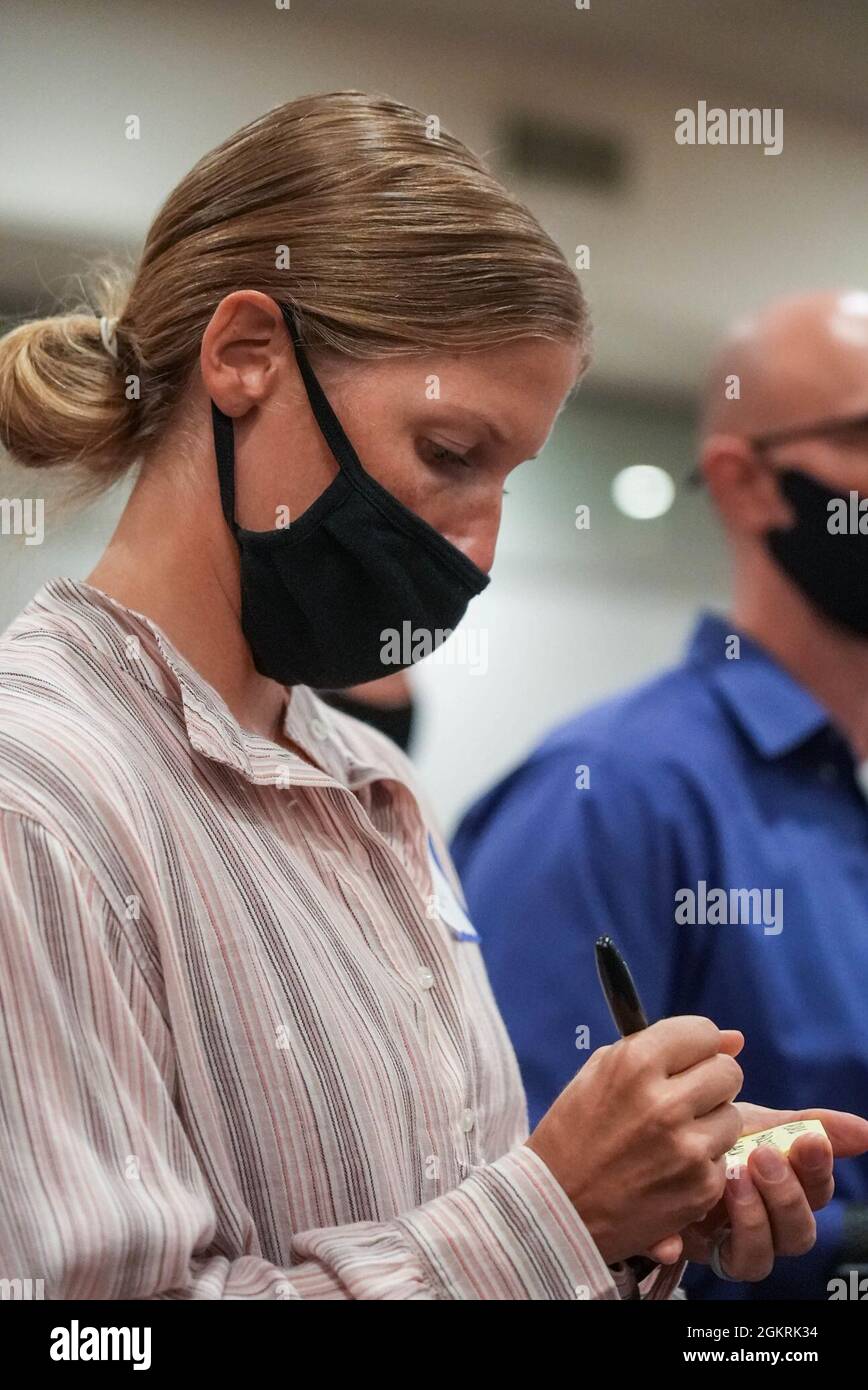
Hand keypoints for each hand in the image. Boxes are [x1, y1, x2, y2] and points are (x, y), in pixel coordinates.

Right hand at [525, 1017, 744, 1263]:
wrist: (556, 1209)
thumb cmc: (575, 1131)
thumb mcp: (603, 1072)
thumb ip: (665, 1046)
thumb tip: (736, 1038)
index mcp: (635, 1064)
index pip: (703, 1033)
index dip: (694, 1047)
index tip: (681, 1062)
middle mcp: (666, 1103)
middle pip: (728, 1072)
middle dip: (708, 1083)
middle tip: (680, 1100)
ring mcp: (687, 1149)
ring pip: (733, 1116)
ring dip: (709, 1123)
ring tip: (673, 1138)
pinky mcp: (701, 1188)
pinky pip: (725, 1159)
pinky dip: (704, 1163)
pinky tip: (671, 1170)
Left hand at [645, 1104, 867, 1279]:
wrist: (655, 1140)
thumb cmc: (716, 1135)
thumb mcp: (758, 1124)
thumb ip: (806, 1125)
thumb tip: (867, 1131)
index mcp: (788, 1192)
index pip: (818, 1192)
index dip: (818, 1169)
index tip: (809, 1138)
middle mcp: (768, 1226)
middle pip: (797, 1232)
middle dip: (786, 1195)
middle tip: (764, 1155)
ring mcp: (734, 1243)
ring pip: (760, 1257)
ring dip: (753, 1219)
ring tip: (733, 1176)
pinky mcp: (699, 1252)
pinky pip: (713, 1260)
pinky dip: (700, 1238)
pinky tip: (702, 1208)